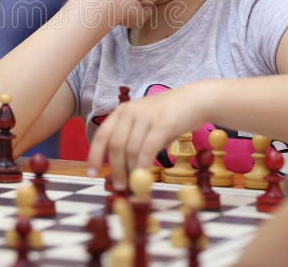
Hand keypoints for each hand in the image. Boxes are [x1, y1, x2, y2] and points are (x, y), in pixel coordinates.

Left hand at [86, 85, 205, 187]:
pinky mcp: (162, 123)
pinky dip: (144, 166)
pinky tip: (145, 177)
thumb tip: (121, 171)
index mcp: (121, 112)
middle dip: (116, 169)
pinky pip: (147, 149)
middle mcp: (130, 111)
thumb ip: (132, 143)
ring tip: (134, 185)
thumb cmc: (168, 118)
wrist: (194, 100)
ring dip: (131, 171)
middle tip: (120, 186)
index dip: (94, 156)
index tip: (92, 173)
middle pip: (115, 146)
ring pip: (131, 150)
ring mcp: (146, 116)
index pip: (102, 135)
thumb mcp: (144, 126)